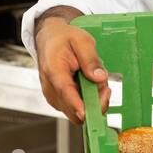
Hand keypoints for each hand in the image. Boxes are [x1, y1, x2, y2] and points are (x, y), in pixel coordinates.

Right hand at [34, 7, 109, 123]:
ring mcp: (54, 97)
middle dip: (94, 102)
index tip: (88, 113)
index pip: (65, 93)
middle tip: (103, 84)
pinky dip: (87, 100)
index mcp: (54, 71)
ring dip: (92, 101)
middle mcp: (51, 89)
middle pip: (74, 111)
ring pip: (78, 112)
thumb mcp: (82, 40)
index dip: (78, 106)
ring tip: (95, 78)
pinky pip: (77, 108)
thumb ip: (91, 59)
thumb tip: (100, 78)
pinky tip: (89, 84)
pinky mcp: (59, 100)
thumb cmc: (64, 39)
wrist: (49, 39)